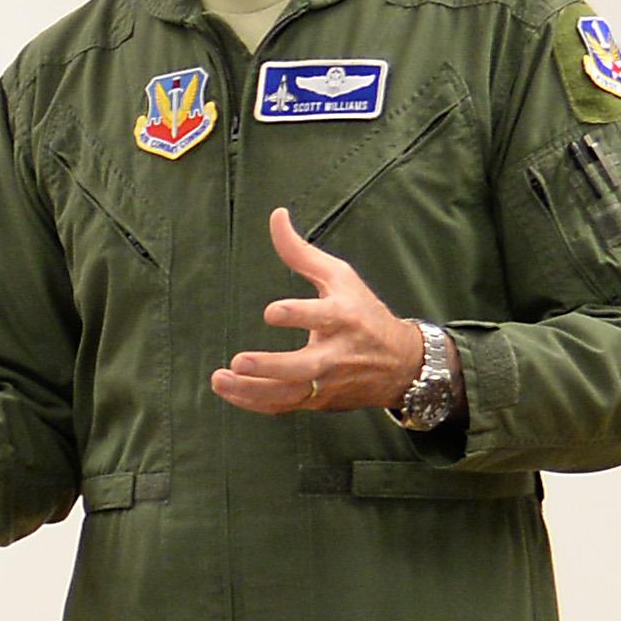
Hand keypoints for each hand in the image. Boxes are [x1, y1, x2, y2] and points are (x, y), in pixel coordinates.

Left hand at [209, 212, 421, 417]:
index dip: (299, 315)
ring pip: (290, 393)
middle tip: (239, 361)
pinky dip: (255, 402)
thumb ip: (301, 252)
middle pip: (305, 367)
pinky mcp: (317, 400)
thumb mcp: (339, 277)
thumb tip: (276, 215)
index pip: (324, 317)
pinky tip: (229, 391)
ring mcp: (327, 382)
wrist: (400, 364)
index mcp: (346, 317)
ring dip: (252, 390)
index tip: (271, 311)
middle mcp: (338, 353)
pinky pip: (284, 406)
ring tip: (219, 378)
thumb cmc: (363, 312)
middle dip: (271, 367)